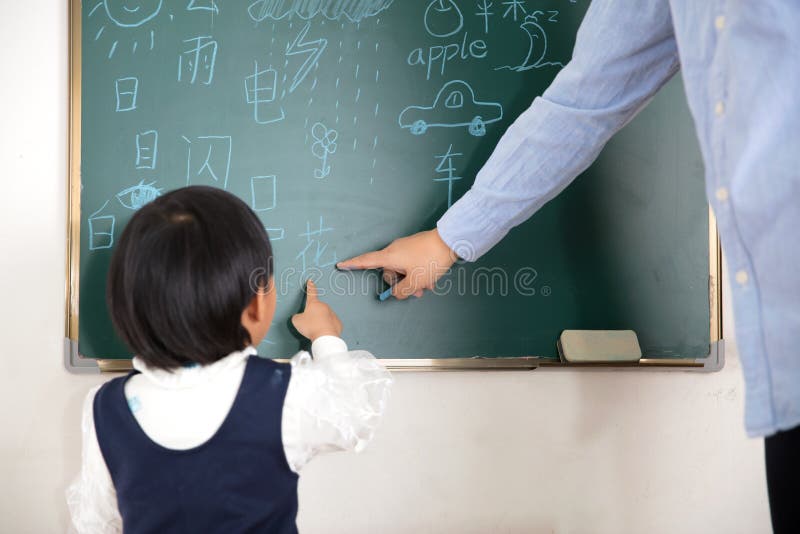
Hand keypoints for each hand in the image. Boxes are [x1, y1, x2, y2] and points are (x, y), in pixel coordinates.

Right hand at [291, 280, 342, 340]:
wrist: (325, 336)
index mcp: (313, 304)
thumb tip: (300, 318)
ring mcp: (332, 314)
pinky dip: (327, 328)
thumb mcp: (297, 321)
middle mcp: (324, 306)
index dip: (310, 287)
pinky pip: (330, 324)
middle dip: (313, 315)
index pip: (311, 293)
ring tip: (316, 330)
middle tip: (310, 324)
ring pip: (324, 316)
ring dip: (320, 322)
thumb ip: (297, 317)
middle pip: (317, 309)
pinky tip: (323, 332)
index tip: (311, 281)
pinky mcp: (337, 322)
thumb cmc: (311, 327)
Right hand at [337, 229, 457, 299]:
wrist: (450, 241)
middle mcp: (394, 250)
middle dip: (400, 284)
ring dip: (412, 280)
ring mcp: (405, 248)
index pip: (366, 261)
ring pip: (403, 269)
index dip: (352, 264)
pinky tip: (431, 280)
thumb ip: (402, 291)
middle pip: (389, 271)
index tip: (340, 264)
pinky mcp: (415, 247)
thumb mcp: (416, 281)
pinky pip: (411, 263)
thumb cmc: (429, 260)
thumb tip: (395, 293)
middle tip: (416, 293)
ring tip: (427, 287)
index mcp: (389, 257)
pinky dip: (417, 273)